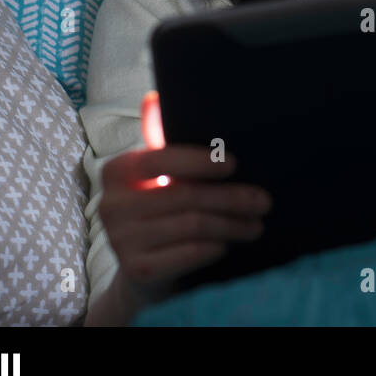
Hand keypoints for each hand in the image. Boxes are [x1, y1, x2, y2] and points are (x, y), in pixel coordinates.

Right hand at [98, 144, 273, 306]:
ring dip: (231, 224)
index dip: (200, 161)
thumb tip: (164, 106)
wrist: (145, 267)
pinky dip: (214, 247)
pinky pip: (188, 253)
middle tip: (263, 202)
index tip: (234, 164)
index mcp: (117, 171)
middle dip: (231, 198)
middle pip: (185, 195)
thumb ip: (166, 145)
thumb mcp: (160, 177)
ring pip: (192, 225)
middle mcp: (111, 205)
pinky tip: (228, 244)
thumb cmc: (163, 210)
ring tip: (256, 225)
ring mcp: (121, 239)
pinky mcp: (136, 269)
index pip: (161, 159)